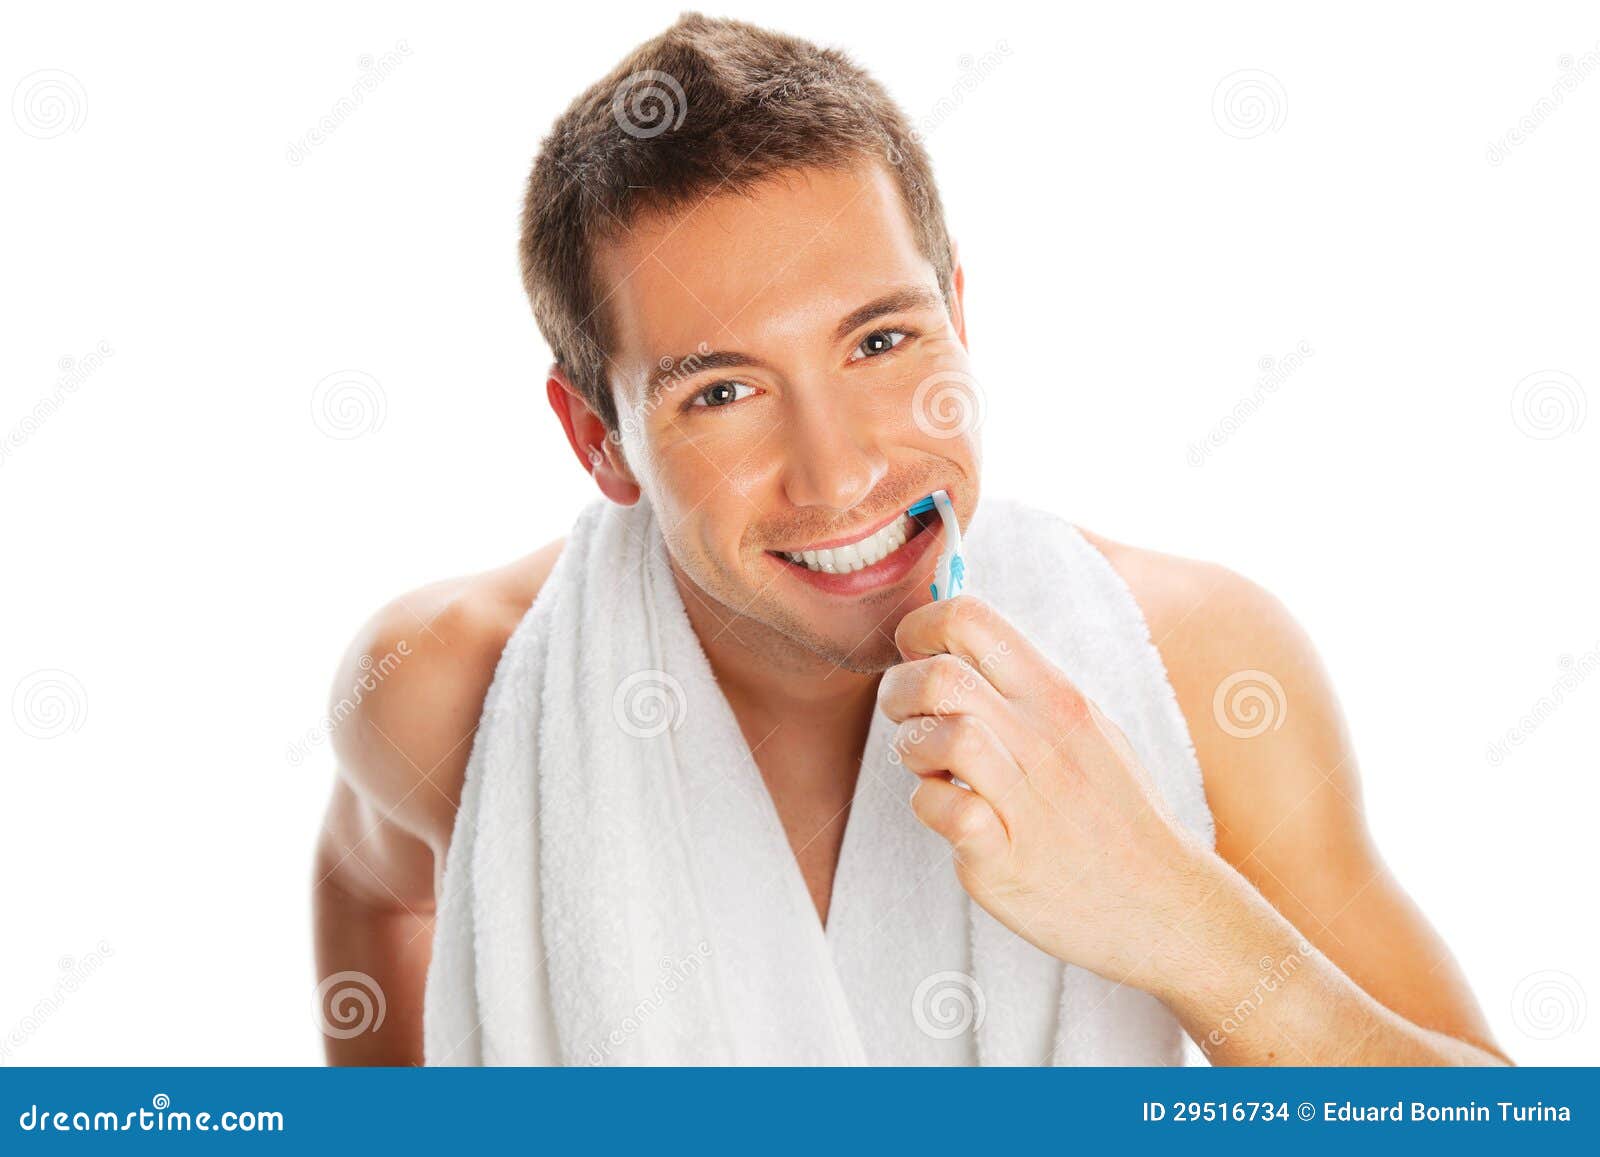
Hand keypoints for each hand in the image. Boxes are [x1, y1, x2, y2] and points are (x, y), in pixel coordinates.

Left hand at [879, 594, 1213, 990]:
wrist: (1164, 904)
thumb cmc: (1116, 812)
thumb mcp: (1088, 727)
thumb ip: (1027, 688)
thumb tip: (957, 645)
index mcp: (1057, 695)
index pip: (970, 618)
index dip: (921, 628)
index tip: (917, 658)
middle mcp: (1043, 739)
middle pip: (939, 676)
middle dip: (898, 693)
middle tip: (908, 720)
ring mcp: (1026, 800)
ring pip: (938, 738)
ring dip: (912, 750)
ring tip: (932, 769)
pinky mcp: (1004, 858)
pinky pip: (941, 809)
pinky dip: (929, 805)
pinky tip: (951, 815)